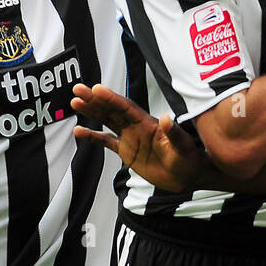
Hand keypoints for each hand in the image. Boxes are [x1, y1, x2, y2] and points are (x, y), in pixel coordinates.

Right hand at [71, 83, 205, 192]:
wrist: (190, 176)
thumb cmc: (190, 159)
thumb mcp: (183, 146)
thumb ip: (173, 133)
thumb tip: (165, 117)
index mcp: (148, 123)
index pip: (126, 108)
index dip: (111, 98)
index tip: (95, 89)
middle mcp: (137, 127)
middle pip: (112, 110)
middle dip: (95, 100)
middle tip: (77, 89)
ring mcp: (131, 139)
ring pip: (107, 121)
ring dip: (92, 112)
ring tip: (75, 103)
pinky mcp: (128, 152)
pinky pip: (107, 142)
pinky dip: (93, 137)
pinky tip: (79, 131)